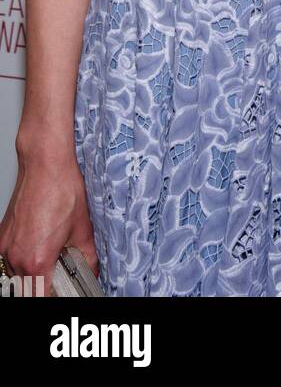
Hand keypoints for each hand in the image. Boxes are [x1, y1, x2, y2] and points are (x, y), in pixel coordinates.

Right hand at [0, 150, 98, 295]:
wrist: (44, 164)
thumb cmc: (61, 189)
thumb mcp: (83, 228)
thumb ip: (88, 257)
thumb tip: (92, 271)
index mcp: (37, 260)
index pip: (40, 297)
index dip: (54, 296)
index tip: (64, 291)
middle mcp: (16, 256)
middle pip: (28, 288)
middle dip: (45, 285)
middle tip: (61, 272)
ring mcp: (5, 247)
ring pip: (17, 275)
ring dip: (33, 272)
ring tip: (51, 255)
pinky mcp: (2, 237)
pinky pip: (10, 258)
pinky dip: (24, 258)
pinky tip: (39, 243)